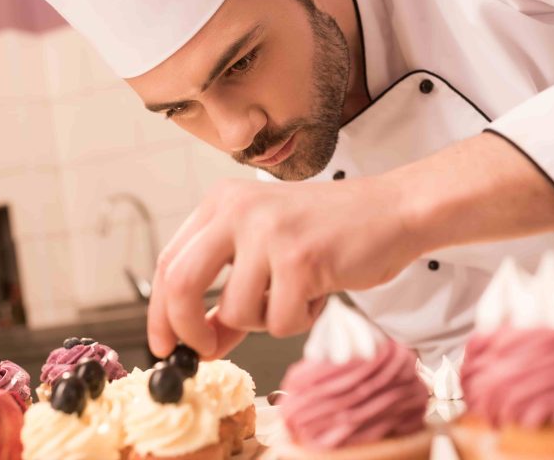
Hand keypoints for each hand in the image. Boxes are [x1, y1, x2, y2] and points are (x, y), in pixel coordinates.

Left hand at [146, 175, 424, 358]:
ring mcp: (268, 232)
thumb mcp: (268, 250)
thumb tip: (201, 342)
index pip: (168, 262)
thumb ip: (231, 291)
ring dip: (266, 322)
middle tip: (203, 351)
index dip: (160, 311)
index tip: (165, 344)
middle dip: (186, 330)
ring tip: (296, 296)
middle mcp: (238, 210)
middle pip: (179, 283)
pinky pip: (279, 320)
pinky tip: (318, 292)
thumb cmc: (332, 232)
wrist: (393, 211)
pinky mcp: (299, 258)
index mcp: (222, 202)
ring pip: (236, 312)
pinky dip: (299, 320)